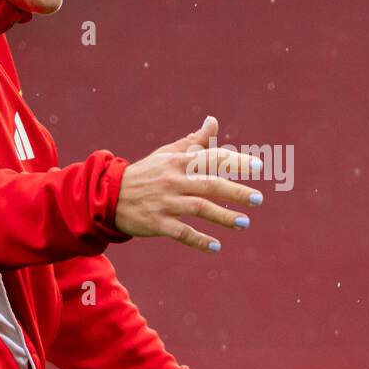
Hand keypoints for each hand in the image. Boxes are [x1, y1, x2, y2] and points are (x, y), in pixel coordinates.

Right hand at [114, 116, 263, 253]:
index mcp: (178, 161)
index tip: (259, 167)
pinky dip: (199, 240)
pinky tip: (216, 247)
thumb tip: (214, 122)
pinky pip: (181, 233)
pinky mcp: (157, 223)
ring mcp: (165, 202)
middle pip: (209, 184)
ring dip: (223, 217)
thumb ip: (194, 142)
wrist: (109, 196)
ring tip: (244, 223)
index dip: (236, 162)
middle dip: (236, 192)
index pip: (212, 159)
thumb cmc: (146, 173)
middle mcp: (173, 180)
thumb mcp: (168, 154)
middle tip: (258, 199)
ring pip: (199, 209)